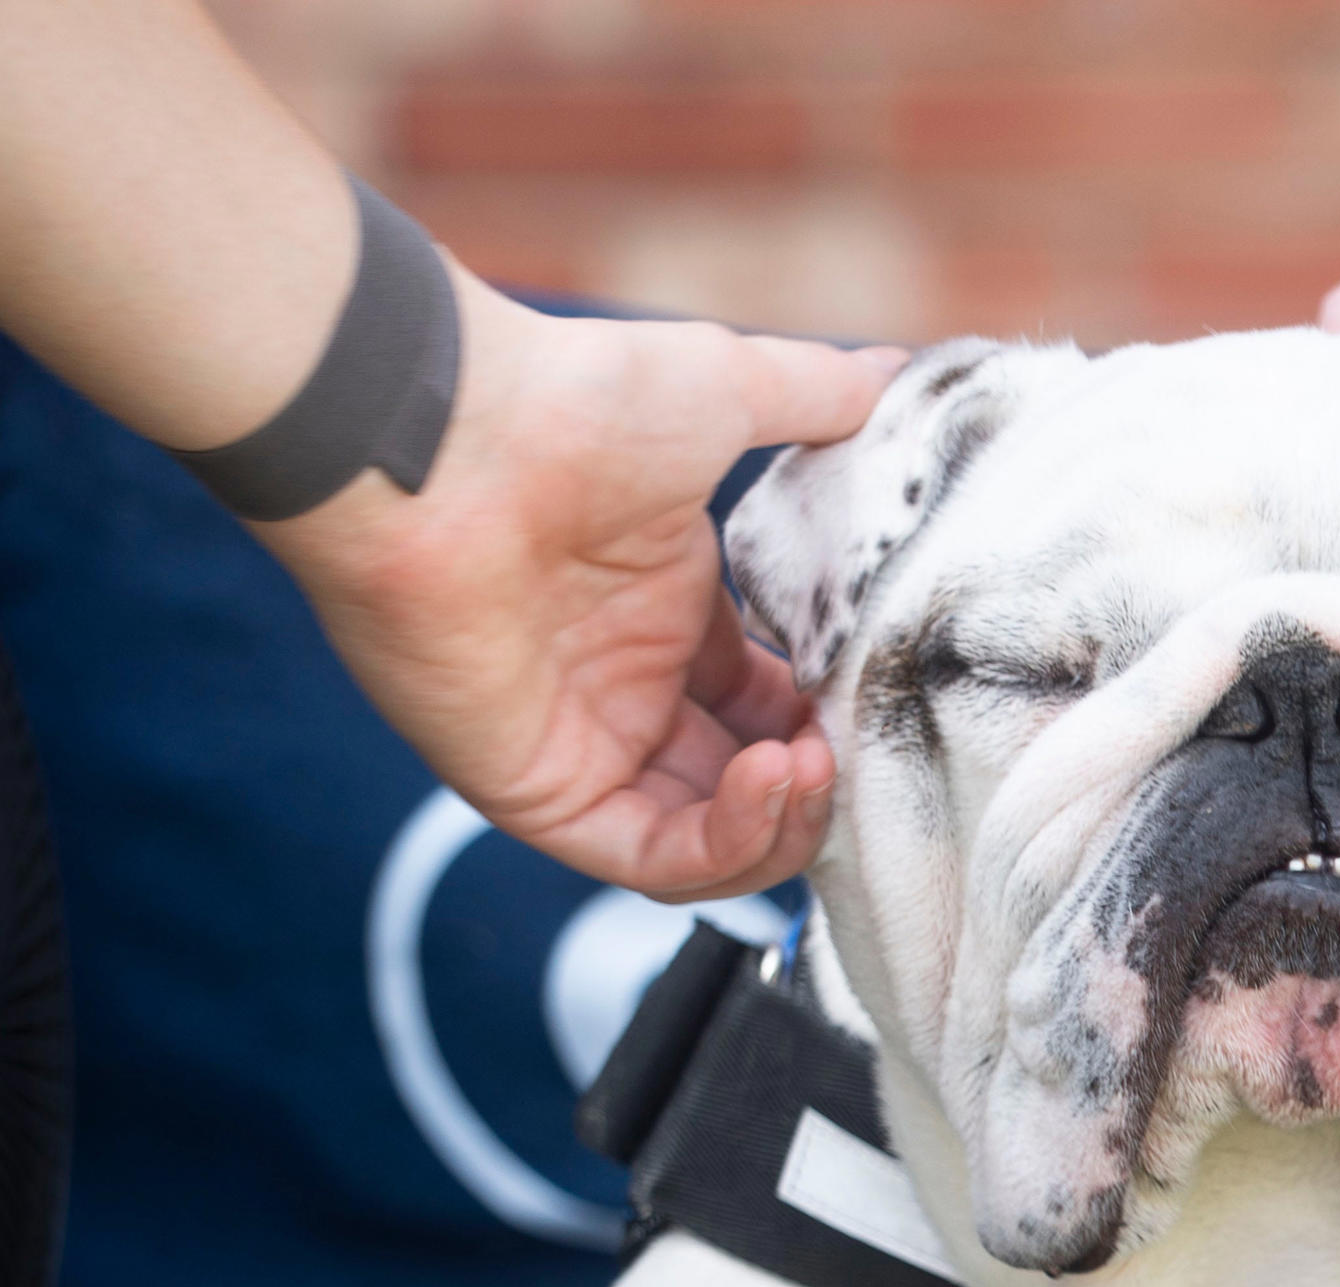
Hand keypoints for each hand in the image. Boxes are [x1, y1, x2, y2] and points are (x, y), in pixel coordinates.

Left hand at [265, 286, 903, 899]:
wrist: (447, 434)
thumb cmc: (569, 402)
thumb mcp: (727, 387)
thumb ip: (816, 397)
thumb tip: (892, 373)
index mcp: (665, 614)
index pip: (769, 707)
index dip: (831, 717)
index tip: (877, 693)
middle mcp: (624, 689)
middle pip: (747, 786)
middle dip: (819, 785)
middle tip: (857, 746)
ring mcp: (583, 745)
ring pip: (708, 842)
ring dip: (783, 824)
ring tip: (815, 767)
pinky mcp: (541, 794)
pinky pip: (651, 859)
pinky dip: (725, 843)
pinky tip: (771, 781)